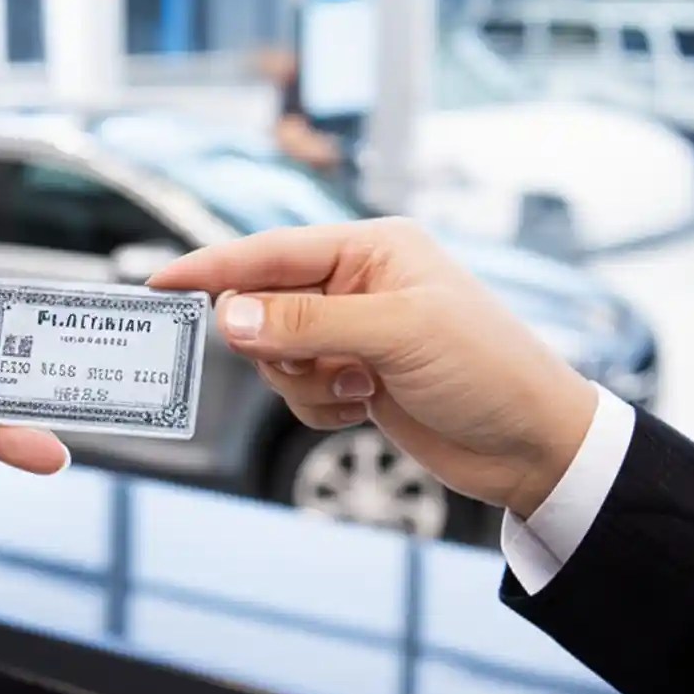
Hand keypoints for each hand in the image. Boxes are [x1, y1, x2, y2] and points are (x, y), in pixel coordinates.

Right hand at [149, 218, 596, 518]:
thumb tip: (228, 317)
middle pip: (265, 305)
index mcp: (372, 248)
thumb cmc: (485, 369)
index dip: (213, 268)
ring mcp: (354, 333)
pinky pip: (297, 390)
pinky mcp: (354, 378)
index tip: (160, 284)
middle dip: (274, 343)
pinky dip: (317, 405)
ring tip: (355, 389)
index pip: (272, 252)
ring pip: (275, 355)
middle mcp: (357, 283)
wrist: (533, 445)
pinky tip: (362, 409)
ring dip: (301, 381)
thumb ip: (307, 323)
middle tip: (307, 362)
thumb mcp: (397, 335)